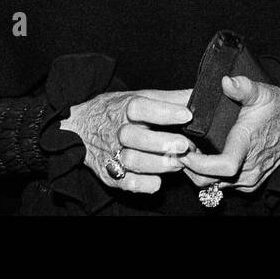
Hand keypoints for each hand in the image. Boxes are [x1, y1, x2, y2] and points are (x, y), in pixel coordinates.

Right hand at [60, 88, 192, 194]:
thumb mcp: (140, 97)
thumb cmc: (118, 110)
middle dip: (162, 142)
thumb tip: (198, 94)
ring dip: (158, 164)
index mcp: (124, 108)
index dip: (164, 111)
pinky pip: (127, 183)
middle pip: (134, 136)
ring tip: (178, 162)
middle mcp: (116, 131)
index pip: (140, 106)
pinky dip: (145, 184)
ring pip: (132, 161)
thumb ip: (170, 98)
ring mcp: (112, 154)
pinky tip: (159, 180)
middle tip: (185, 145)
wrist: (80, 127)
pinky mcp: (111, 174)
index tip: (187, 114)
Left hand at [180, 76, 279, 193]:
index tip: (184, 149)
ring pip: (213, 186)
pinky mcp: (251, 183)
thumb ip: (243, 87)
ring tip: (189, 152)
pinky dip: (209, 176)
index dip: (198, 163)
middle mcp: (249, 167)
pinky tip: (204, 160)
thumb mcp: (262, 92)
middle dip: (189, 167)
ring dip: (197, 172)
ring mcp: (250, 178)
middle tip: (178, 148)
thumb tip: (226, 81)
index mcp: (248, 144)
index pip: (222, 166)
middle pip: (208, 181)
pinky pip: (223, 186)